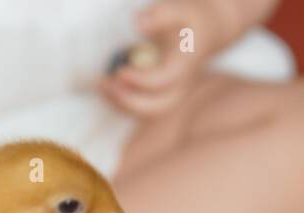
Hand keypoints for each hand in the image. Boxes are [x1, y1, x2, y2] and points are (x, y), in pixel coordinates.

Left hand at [102, 0, 242, 117]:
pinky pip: (139, 107)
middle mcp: (179, 85)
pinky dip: (120, 101)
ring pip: (146, 111)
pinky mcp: (158, 95)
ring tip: (100, 84)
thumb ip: (159, 15)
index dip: (141, 80)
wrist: (203, 31)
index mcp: (184, 65)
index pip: (165, 80)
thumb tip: (137, 24)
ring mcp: (169, 93)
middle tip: (106, 83)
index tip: (120, 71)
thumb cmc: (187, 19)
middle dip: (128, 101)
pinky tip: (105, 86)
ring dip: (120, 103)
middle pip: (157, 106)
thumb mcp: (178, 9)